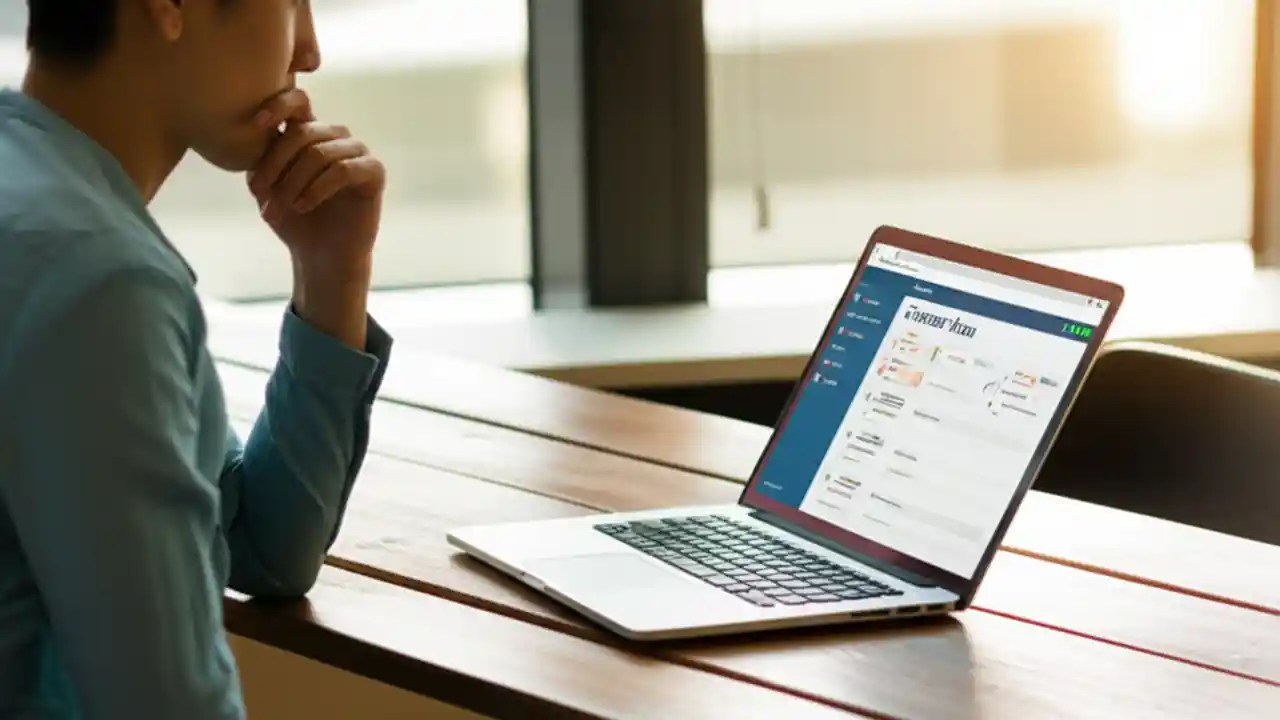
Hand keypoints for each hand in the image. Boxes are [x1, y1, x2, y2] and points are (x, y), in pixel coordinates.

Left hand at [247, 89, 385, 348]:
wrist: (321, 257)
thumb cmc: (293, 219)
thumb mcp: (266, 184)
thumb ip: (260, 155)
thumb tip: (255, 132)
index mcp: (309, 131)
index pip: (298, 100)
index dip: (277, 104)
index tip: (256, 124)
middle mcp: (335, 136)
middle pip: (302, 132)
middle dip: (275, 164)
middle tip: (258, 193)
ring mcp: (357, 151)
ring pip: (319, 152)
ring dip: (293, 181)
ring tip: (280, 207)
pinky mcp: (374, 172)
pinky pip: (343, 170)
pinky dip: (317, 189)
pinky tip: (303, 206)